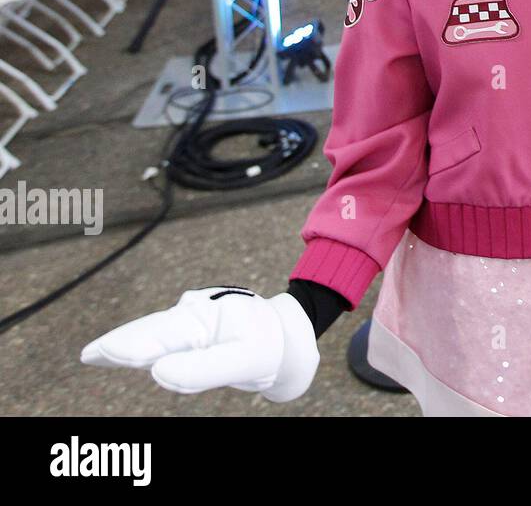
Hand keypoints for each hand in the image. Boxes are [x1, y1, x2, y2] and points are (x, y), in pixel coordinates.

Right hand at [80, 286, 319, 402]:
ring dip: (126, 343)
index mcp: (208, 318)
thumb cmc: (267, 347)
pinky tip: (118, 352)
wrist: (286, 333)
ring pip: (153, 331)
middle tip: (90, 354)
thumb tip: (157, 372)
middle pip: (152, 330)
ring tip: (96, 354)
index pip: (165, 335)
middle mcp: (195, 312)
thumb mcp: (244, 360)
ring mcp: (191, 317)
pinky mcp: (191, 326)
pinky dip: (139, 343)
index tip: (103, 352)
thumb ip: (204, 368)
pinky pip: (160, 336)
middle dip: (122, 343)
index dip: (133, 345)